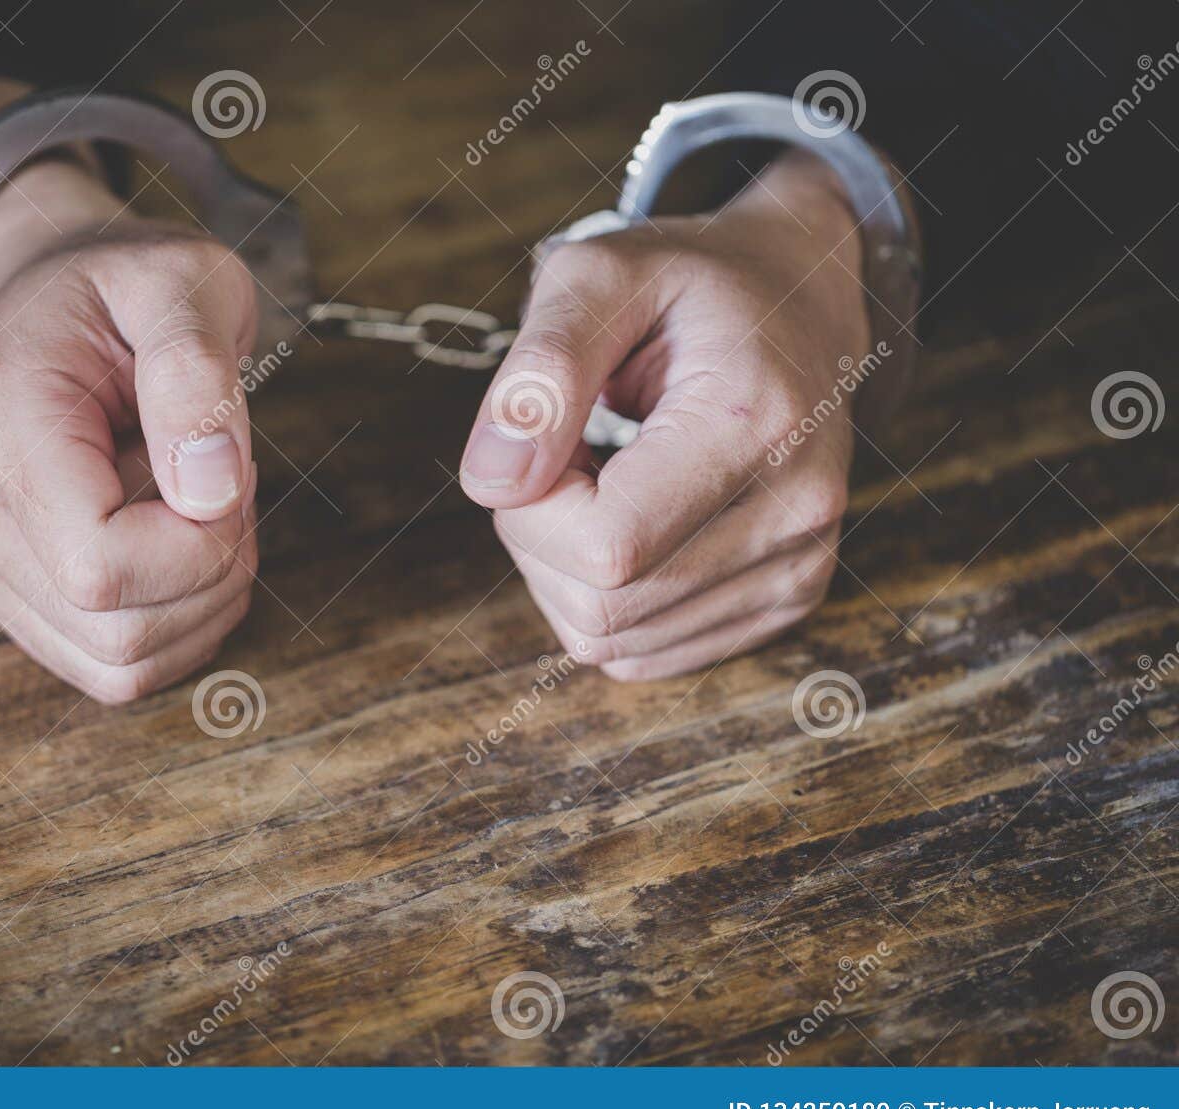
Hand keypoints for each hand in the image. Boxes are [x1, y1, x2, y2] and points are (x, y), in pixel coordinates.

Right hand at [0, 161, 260, 702]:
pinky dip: (175, 627)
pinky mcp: (6, 591)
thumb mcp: (183, 286)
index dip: (200, 546)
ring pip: (119, 664)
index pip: (101, 567)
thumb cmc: (126, 286)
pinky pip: (110, 669)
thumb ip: (195, 376)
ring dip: (200, 602)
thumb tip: (209, 494)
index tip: (230, 471)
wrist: (57, 290)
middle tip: (222, 481)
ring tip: (198, 507)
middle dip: (212, 571)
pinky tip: (182, 550)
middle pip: (117, 629)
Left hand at [460, 152, 874, 679]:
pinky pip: (641, 653)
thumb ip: (540, 373)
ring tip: (609, 474)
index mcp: (756, 425)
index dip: (531, 508)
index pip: (605, 549)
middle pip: (601, 611)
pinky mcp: (784, 602)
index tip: (543, 435)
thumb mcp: (600, 276)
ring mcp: (798, 570)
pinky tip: (633, 517)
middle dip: (542, 536)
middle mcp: (796, 514)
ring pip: (611, 642)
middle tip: (569, 450)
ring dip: (569, 568)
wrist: (800, 298)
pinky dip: (605, 596)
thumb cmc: (690, 282)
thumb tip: (489, 483)